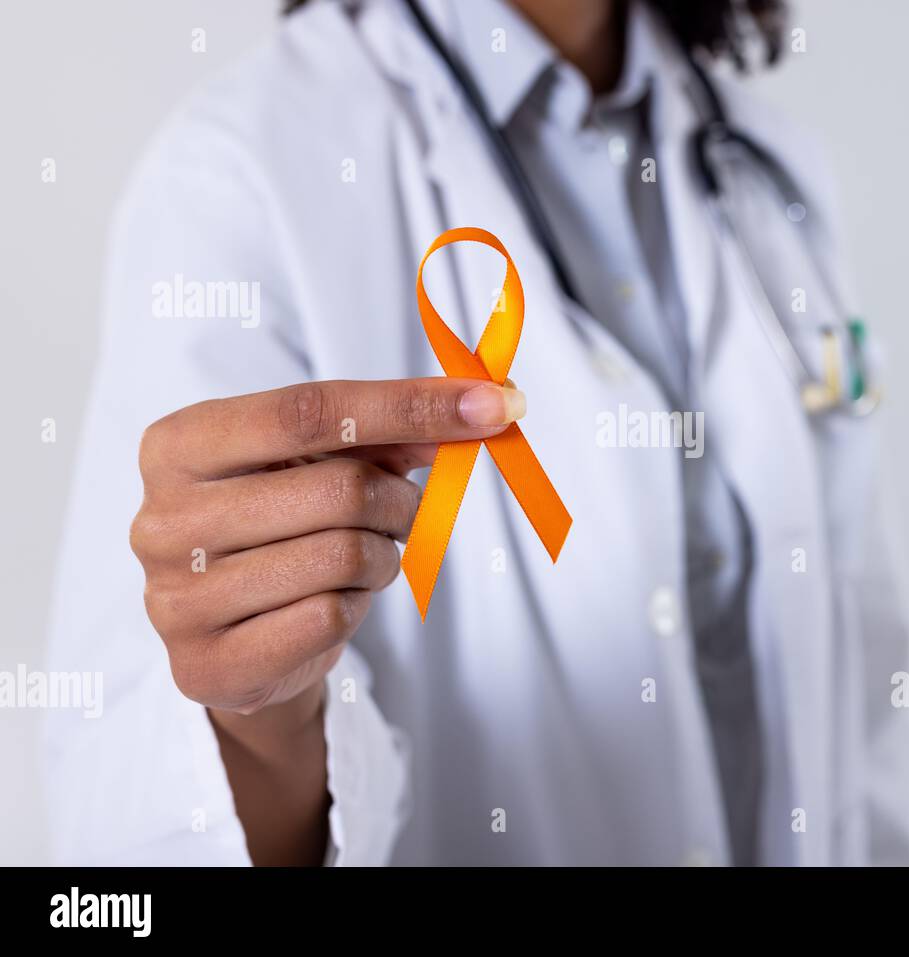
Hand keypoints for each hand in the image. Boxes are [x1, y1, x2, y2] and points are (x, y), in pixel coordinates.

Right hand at [130, 377, 524, 715]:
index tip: (494, 404)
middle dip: (400, 502)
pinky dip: (355, 607)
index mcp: (180, 444)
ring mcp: (173, 596)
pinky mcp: (206, 663)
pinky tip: (332, 604)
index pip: (310, 409)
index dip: (411, 405)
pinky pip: (328, 619)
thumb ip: (391, 433)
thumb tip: (481, 408)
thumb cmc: (284, 529)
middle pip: (340, 488)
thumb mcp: (325, 463)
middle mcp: (161, 517)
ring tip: (360, 560)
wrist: (238, 639)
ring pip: (343, 557)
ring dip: (381, 559)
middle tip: (403, 515)